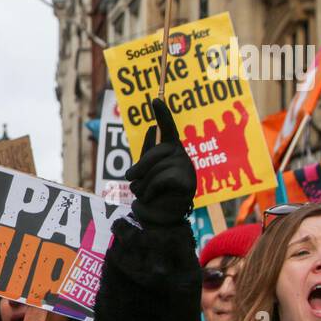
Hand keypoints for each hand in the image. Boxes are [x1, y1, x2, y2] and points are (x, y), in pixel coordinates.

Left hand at [124, 97, 195, 226]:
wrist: (159, 221)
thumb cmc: (152, 195)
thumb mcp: (144, 173)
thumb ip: (146, 154)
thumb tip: (149, 128)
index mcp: (171, 151)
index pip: (168, 129)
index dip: (162, 115)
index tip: (155, 99)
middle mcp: (182, 157)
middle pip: (155, 153)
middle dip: (140, 168)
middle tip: (133, 180)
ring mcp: (186, 169)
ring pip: (154, 170)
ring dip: (143, 186)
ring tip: (148, 195)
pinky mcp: (186, 183)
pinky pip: (159, 180)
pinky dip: (151, 192)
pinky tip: (155, 198)